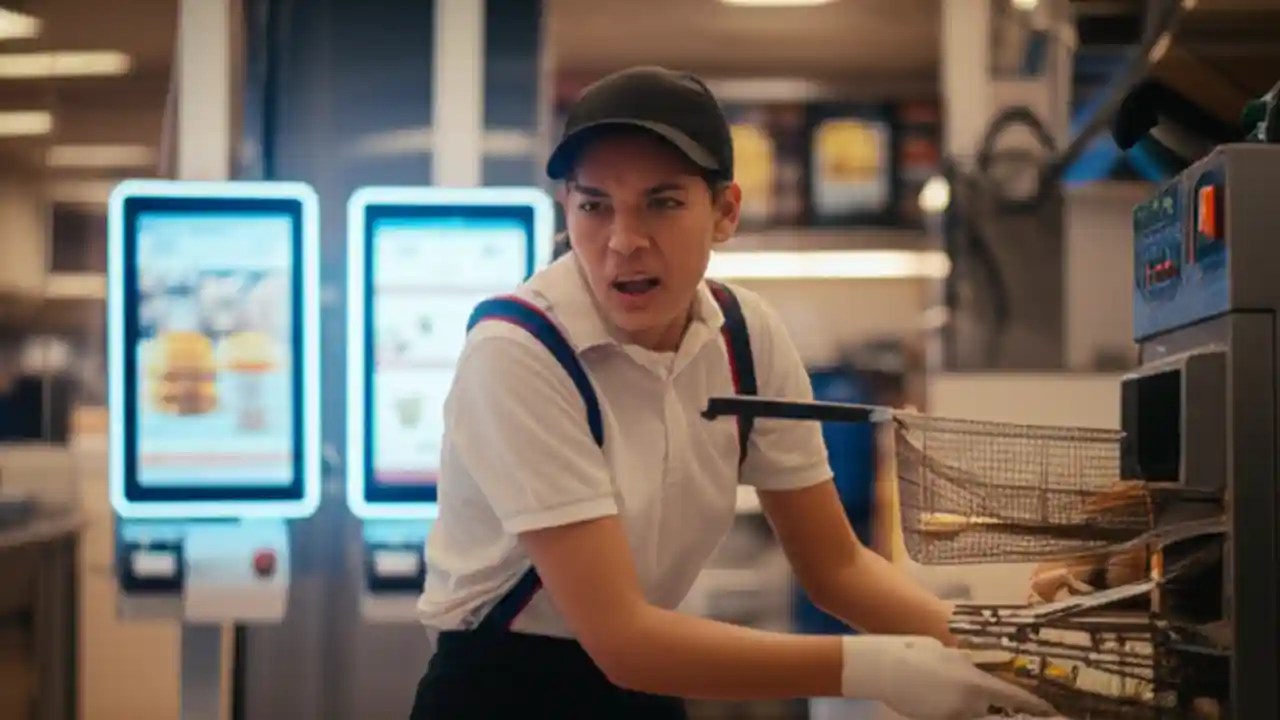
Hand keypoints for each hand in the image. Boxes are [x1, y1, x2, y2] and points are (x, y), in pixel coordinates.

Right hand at [841, 635, 1055, 719]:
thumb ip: (970, 668)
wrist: (884, 667)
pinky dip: (949, 712)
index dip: (1034, 705)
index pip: (1014, 697)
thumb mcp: (949, 655)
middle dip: (987, 705)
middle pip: (989, 709)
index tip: (1049, 709)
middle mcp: (970, 703)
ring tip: (945, 692)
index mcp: (976, 682)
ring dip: (966, 709)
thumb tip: (981, 672)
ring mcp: (953, 715)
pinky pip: (952, 718)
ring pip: (970, 715)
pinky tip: (935, 701)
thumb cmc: (917, 652)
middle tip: (975, 694)